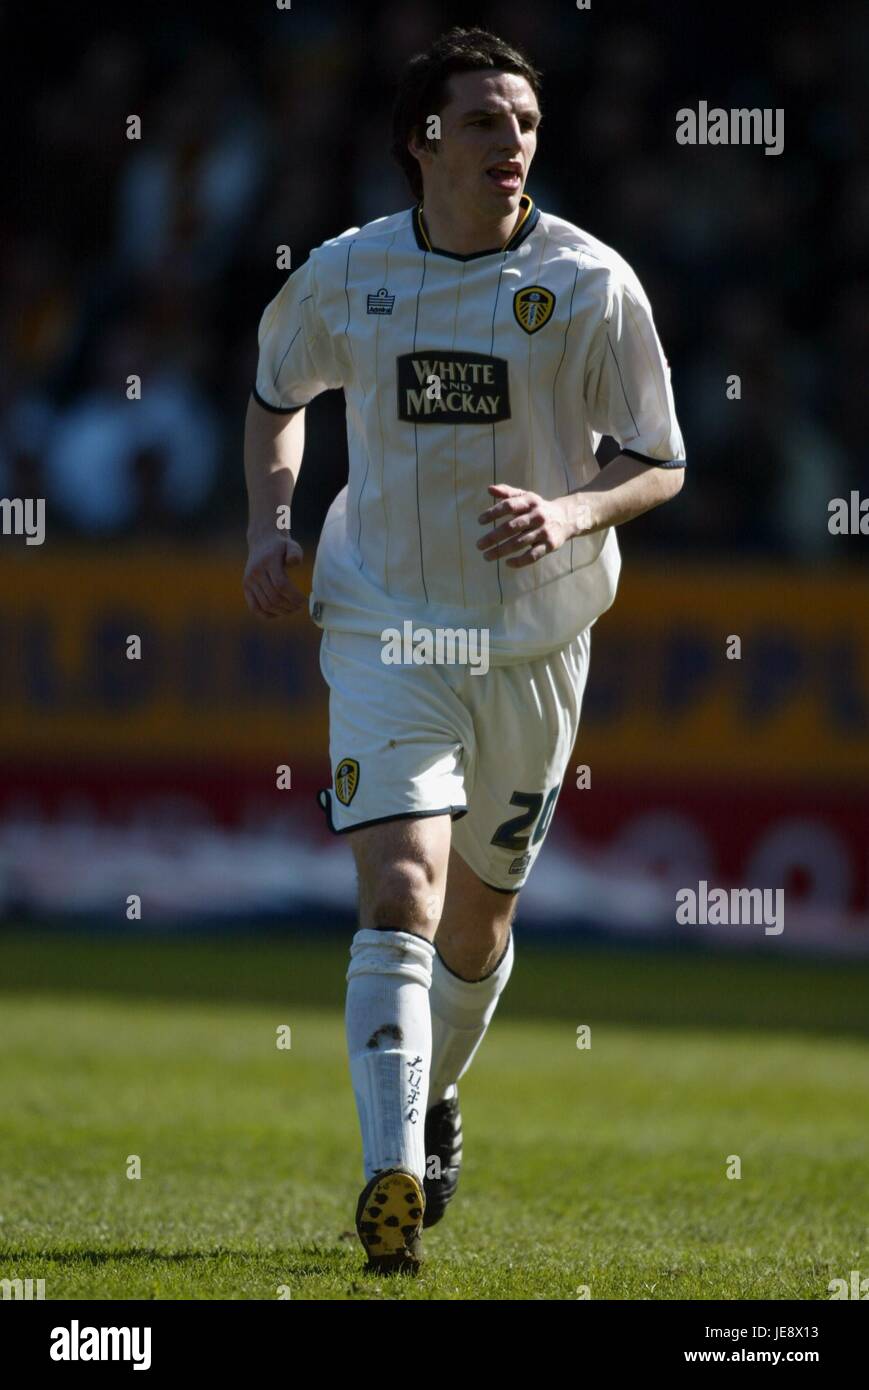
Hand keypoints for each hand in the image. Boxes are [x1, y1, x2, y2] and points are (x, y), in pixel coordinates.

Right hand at [243, 532, 306, 618]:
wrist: (261, 542)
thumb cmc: (281, 547)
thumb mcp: (291, 544)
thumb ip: (295, 552)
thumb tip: (294, 562)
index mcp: (268, 561)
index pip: (281, 585)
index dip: (293, 596)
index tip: (303, 600)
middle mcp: (256, 572)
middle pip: (273, 597)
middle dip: (289, 606)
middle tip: (299, 607)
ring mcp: (249, 581)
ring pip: (264, 605)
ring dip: (280, 611)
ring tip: (292, 610)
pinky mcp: (246, 587)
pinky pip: (254, 608)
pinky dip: (267, 615)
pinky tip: (279, 613)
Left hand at [476, 484, 590, 567]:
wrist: (567, 518)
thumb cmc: (538, 508)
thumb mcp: (526, 497)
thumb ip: (507, 493)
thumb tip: (488, 489)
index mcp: (530, 502)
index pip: (509, 505)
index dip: (493, 513)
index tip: (480, 521)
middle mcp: (537, 516)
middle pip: (512, 527)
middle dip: (493, 537)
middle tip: (479, 545)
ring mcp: (544, 531)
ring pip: (520, 543)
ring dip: (501, 551)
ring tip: (486, 556)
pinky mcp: (550, 545)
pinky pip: (533, 555)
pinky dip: (519, 561)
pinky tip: (507, 563)